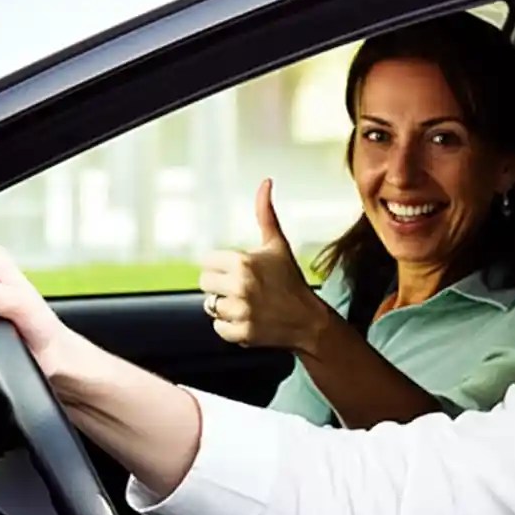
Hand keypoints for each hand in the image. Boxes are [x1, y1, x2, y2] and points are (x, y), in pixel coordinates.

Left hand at [198, 179, 325, 351]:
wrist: (309, 320)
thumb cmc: (290, 279)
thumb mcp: (277, 245)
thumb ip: (265, 213)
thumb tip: (265, 181)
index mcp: (243, 262)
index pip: (207, 262)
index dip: (222, 266)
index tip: (240, 271)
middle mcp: (240, 286)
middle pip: (205, 284)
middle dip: (221, 286)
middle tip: (244, 288)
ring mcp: (241, 311)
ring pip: (211, 306)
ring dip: (226, 307)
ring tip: (249, 304)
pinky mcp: (242, 333)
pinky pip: (219, 328)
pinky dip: (231, 326)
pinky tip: (250, 319)